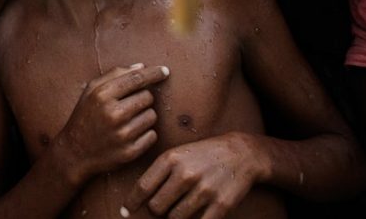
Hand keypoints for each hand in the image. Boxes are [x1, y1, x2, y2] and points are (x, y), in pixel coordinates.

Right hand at [48, 63, 166, 186]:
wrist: (75, 151)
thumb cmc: (85, 116)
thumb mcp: (91, 91)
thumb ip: (113, 75)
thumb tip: (141, 67)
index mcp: (102, 95)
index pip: (136, 79)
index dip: (153, 73)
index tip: (165, 70)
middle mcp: (113, 114)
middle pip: (148, 97)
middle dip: (142, 98)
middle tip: (129, 105)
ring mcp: (123, 135)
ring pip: (152, 116)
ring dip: (144, 116)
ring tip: (128, 121)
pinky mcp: (130, 152)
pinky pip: (152, 136)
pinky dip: (146, 134)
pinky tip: (131, 134)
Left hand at [125, 133, 262, 218]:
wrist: (240, 153)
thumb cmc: (202, 155)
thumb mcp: (176, 155)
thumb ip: (157, 173)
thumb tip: (137, 198)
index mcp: (171, 159)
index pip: (143, 187)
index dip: (132, 202)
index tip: (125, 212)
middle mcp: (186, 174)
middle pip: (157, 207)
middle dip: (156, 210)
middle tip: (164, 205)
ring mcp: (204, 190)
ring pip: (175, 218)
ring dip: (174, 216)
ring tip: (181, 206)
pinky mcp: (221, 204)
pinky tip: (195, 216)